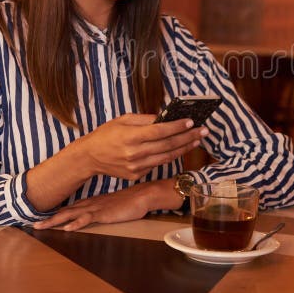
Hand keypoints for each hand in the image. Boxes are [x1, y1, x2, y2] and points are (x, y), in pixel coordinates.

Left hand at [32, 180, 173, 230]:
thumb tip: (95, 212)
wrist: (143, 195)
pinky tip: (67, 228)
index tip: (41, 217)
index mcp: (92, 201)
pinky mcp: (104, 213)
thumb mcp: (112, 203)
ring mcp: (96, 208)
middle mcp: (91, 203)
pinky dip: (76, 224)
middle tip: (32, 223)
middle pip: (65, 211)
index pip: (69, 207)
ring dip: (55, 221)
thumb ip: (102, 207)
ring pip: (71, 214)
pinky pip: (87, 219)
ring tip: (41, 227)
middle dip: (48, 218)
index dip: (54, 212)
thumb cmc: (130, 200)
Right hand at [79, 113, 206, 179]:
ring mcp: (136, 167)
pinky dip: (170, 156)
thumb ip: (145, 119)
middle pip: (167, 145)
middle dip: (188, 137)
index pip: (159, 131)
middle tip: (203, 131)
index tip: (191, 122)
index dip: (177, 127)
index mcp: (130, 137)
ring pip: (166, 157)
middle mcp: (134, 153)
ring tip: (197, 140)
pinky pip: (157, 164)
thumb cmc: (106, 134)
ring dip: (184, 148)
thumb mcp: (123, 120)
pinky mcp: (137, 175)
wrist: (90, 157)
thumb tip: (166, 117)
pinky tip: (180, 148)